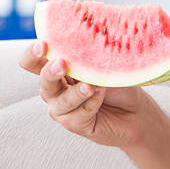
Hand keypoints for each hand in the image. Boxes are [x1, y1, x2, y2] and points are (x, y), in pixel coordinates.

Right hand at [18, 39, 148, 148]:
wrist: (136, 112)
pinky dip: (90, 104)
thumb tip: (83, 48)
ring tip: (90, 86)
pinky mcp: (74, 124)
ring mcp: (62, 108)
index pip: (33, 62)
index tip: (43, 44)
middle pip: (43, 81)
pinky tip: (100, 96)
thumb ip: (89, 60)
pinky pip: (76, 115)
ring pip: (59, 101)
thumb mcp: (104, 68)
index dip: (33, 54)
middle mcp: (55, 90)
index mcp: (57, 71)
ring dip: (75, 92)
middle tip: (62, 64)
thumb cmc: (118, 86)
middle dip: (50, 71)